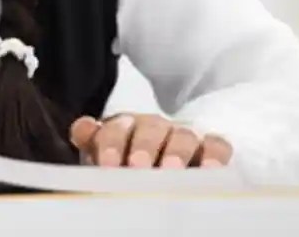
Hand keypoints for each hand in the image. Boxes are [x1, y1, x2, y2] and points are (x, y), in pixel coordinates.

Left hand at [69, 114, 232, 167]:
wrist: (165, 159)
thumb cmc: (127, 161)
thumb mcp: (106, 154)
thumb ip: (91, 141)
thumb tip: (82, 128)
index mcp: (124, 127)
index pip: (114, 129)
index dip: (110, 144)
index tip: (107, 164)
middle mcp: (154, 127)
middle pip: (149, 129)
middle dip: (143, 147)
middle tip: (138, 166)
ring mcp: (183, 136)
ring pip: (182, 135)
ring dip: (176, 151)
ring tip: (171, 170)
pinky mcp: (210, 147)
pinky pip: (216, 145)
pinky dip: (214, 155)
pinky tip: (209, 170)